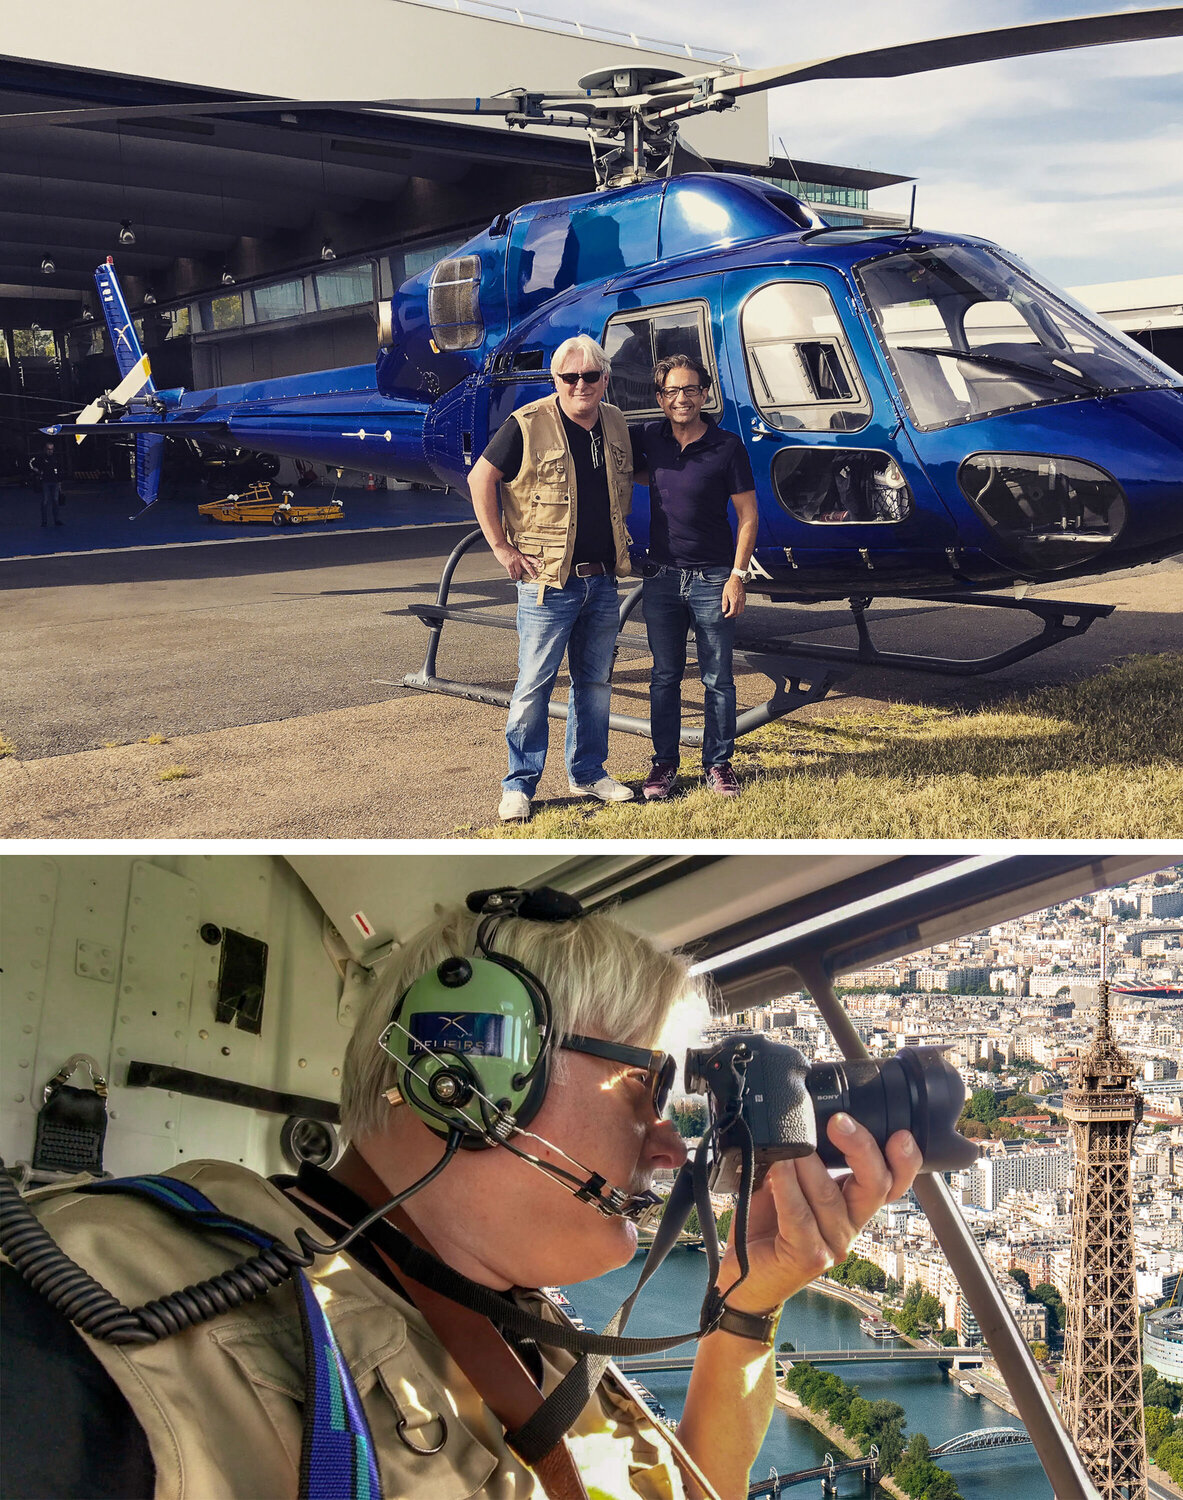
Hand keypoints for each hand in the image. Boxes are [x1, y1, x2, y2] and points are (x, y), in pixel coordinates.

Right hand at [493, 541, 538, 581]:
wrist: (500, 545)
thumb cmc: (507, 549)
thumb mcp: (516, 552)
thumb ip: (519, 558)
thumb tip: (521, 564)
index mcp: (521, 555)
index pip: (530, 558)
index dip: (536, 561)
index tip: (540, 564)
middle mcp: (519, 559)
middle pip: (527, 567)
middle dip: (531, 572)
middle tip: (535, 577)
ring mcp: (514, 562)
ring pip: (519, 572)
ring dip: (519, 576)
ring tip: (518, 578)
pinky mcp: (508, 565)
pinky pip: (512, 573)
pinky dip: (513, 576)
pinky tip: (513, 577)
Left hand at [716, 1116, 920, 1314]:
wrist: (745, 1276)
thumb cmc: (769, 1226)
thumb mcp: (791, 1182)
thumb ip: (804, 1157)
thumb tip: (800, 1118)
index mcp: (854, 1204)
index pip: (892, 1183)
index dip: (904, 1161)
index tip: (900, 1133)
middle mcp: (851, 1225)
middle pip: (875, 1186)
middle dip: (861, 1148)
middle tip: (839, 1122)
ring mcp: (832, 1244)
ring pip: (830, 1196)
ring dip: (807, 1163)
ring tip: (788, 1142)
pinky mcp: (808, 1257)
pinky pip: (799, 1216)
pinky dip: (787, 1187)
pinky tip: (777, 1167)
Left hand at [721, 574, 745, 617]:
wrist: (737, 579)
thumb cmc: (730, 585)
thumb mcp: (724, 594)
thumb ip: (724, 603)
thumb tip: (724, 610)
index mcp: (734, 601)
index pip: (733, 612)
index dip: (729, 616)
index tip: (726, 616)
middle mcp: (740, 601)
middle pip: (738, 613)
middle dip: (733, 616)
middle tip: (728, 616)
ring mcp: (743, 600)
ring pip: (742, 610)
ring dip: (737, 613)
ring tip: (732, 613)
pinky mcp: (744, 598)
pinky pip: (743, 606)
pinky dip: (739, 609)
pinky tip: (735, 608)